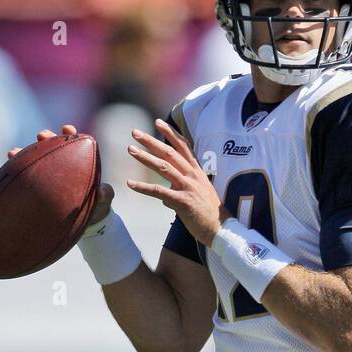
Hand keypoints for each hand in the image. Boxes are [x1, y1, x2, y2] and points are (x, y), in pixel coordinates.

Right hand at [8, 124, 112, 226]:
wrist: (84, 224)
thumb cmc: (96, 209)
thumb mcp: (103, 204)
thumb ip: (106, 196)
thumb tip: (103, 191)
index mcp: (79, 163)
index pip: (74, 144)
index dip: (70, 134)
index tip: (67, 129)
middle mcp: (62, 165)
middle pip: (52, 146)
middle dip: (46, 138)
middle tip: (41, 135)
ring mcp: (49, 174)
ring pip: (35, 159)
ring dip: (24, 153)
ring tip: (13, 152)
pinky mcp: (38, 186)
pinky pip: (25, 177)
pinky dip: (16, 172)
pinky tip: (5, 170)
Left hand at [126, 118, 228, 246]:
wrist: (221, 229)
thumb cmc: (209, 214)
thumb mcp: (197, 196)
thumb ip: (180, 192)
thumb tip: (164, 197)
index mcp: (197, 172)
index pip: (183, 147)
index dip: (170, 134)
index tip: (158, 122)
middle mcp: (192, 176)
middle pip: (170, 153)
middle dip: (152, 141)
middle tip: (135, 132)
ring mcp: (188, 187)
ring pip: (163, 167)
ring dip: (145, 157)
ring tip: (130, 149)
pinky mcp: (182, 201)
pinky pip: (159, 192)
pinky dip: (143, 187)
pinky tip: (130, 183)